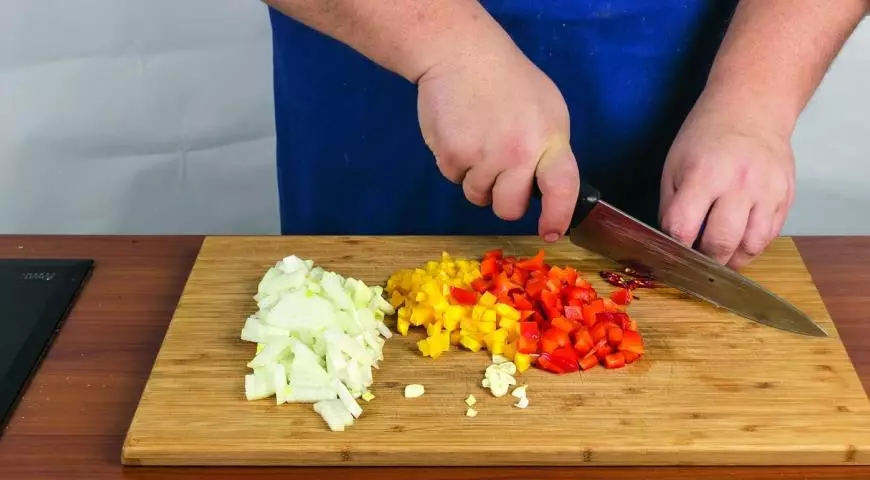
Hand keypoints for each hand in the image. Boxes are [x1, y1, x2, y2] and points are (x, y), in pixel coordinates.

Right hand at [416, 40, 579, 241]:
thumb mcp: (546, 110)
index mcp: (550, 138)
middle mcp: (519, 152)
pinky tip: (459, 132)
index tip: (550, 231)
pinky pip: (454, 179)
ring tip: (476, 139)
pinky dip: (454, 163)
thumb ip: (548, 148)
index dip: (557, 216)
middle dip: (503, 200)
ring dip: (476, 178)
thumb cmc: (507, 80)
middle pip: (510, 208)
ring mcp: (485, 157)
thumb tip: (544, 186)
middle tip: (499, 175)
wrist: (461, 53)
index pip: (563, 188)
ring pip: (478, 196)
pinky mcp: (453, 156)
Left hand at [659, 99, 795, 269]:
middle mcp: (739, 184)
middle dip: (705, 260)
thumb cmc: (706, 137)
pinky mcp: (786, 197)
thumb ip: (671, 207)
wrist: (752, 109)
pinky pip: (769, 236)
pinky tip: (738, 241)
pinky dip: (751, 246)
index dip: (676, 247)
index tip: (674, 252)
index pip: (684, 229)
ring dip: (732, 259)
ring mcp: (767, 192)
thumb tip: (672, 242)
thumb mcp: (674, 166)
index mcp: (703, 175)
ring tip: (719, 256)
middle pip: (720, 243)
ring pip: (750, 246)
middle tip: (697, 261)